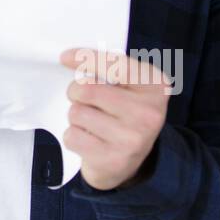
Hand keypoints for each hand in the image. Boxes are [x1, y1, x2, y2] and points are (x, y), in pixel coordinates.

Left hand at [59, 47, 172, 190]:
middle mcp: (148, 113)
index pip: (115, 64)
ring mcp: (132, 139)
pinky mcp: (113, 160)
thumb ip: (109, 69)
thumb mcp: (129, 86)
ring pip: (76, 113)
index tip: (65, 57)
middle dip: (76, 91)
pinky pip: (72, 136)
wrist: (132, 161)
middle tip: (81, 98)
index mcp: (155, 86)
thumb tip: (70, 58)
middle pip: (87, 89)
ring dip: (75, 116)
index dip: (86, 58)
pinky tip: (89, 139)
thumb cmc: (125, 114)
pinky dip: (73, 136)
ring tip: (90, 122)